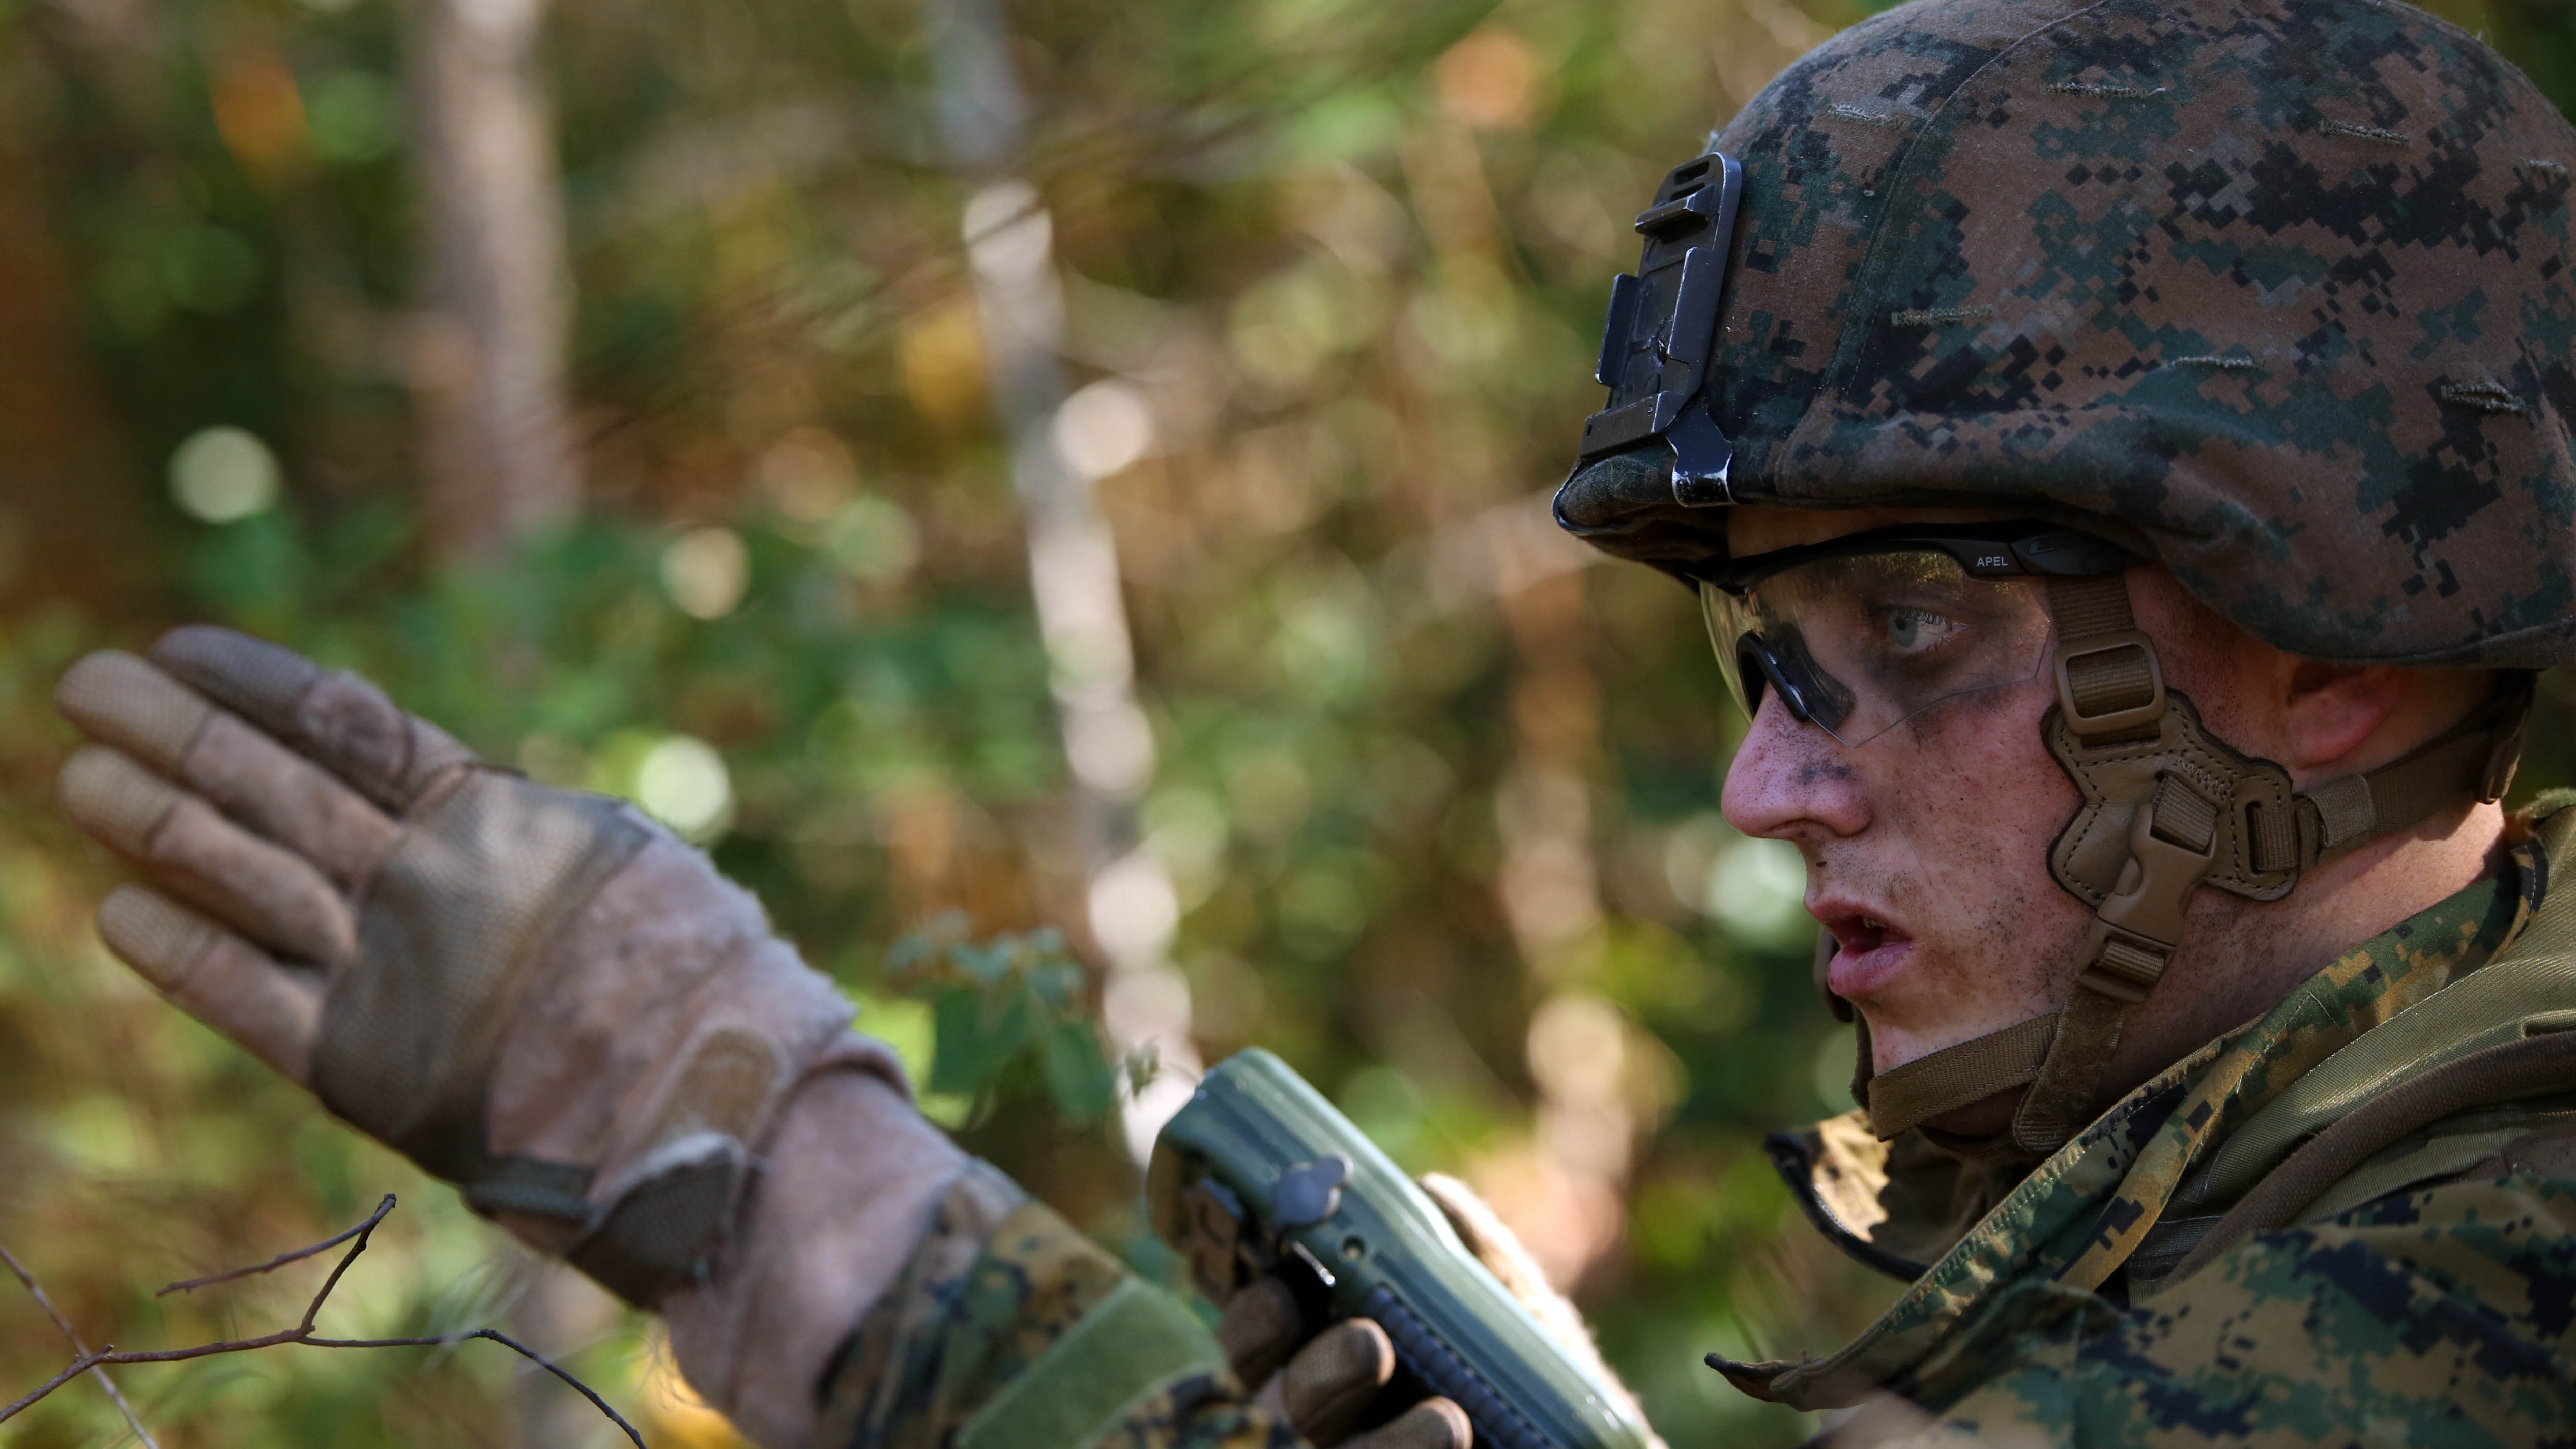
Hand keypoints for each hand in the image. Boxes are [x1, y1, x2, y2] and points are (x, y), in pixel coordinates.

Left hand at [52, 626, 889, 1307]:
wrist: (717, 1107)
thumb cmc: (699, 984)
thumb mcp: (625, 867)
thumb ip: (530, 834)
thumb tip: (472, 802)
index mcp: (495, 818)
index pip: (349, 725)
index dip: (257, 684)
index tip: (181, 647)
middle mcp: (428, 880)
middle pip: (270, 786)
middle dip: (174, 731)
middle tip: (86, 686)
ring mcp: (388, 969)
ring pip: (241, 873)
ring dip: (153, 820)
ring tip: (79, 775)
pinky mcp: (362, 1063)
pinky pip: (243, 993)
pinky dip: (178, 949)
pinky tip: (114, 910)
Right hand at [1209, 1173, 1662, 1448]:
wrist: (1579, 1441)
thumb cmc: (1538, 1373)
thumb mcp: (1513, 1305)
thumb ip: (1472, 1250)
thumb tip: (1427, 1192)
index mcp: (1328, 1351)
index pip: (1258, 1338)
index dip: (1255, 1318)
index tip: (1286, 1291)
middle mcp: (1326, 1415)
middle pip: (1284, 1399)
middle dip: (1321, 1371)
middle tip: (1371, 1344)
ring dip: (1383, 1440)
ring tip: (1447, 1420)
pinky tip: (1456, 1436)